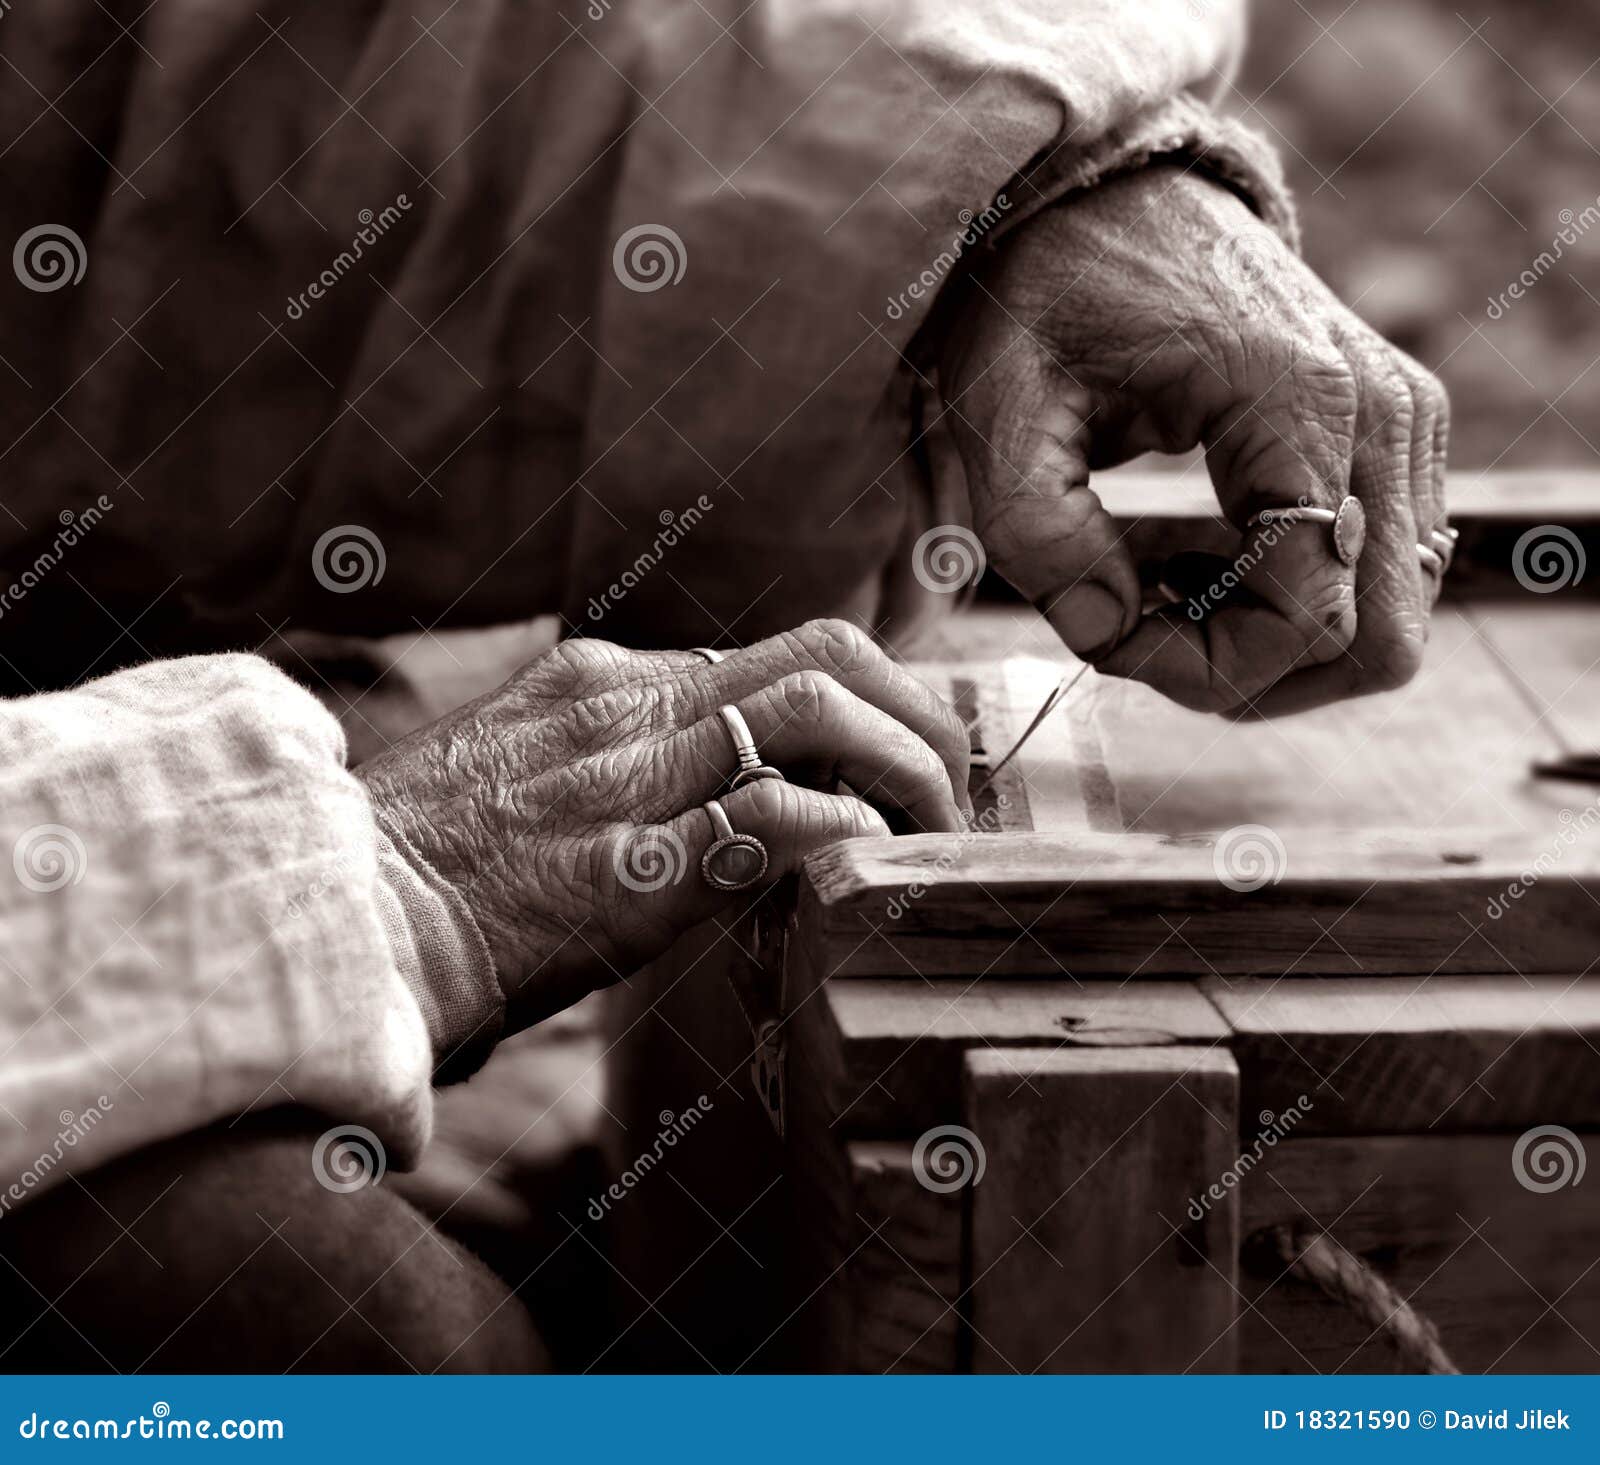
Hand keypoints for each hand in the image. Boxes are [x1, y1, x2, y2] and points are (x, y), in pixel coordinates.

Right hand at [357, 620, 967, 1027]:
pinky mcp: (626, 867)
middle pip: (825, 655)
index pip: (780, 653)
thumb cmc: (432, 865)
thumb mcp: (532, 769)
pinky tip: (864, 867)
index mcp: (607, 680)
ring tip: (932, 829)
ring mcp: (626, 778)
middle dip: (918, 710)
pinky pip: (771, 820)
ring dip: (905, 766)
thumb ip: (626, 757)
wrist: (339, 923)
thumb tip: (726, 785)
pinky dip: (843, 833)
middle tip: (952, 784)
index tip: (909, 751)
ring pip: (815, 711)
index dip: (873, 698)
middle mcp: (626, 705)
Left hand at [938, 164, 1448, 715]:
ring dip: (1267, 635)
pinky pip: (1374, 566)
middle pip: (1379, 639)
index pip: (1308, 618)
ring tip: (1157, 580)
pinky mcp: (1391, 428)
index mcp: (1298, 402)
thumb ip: (1039, 538)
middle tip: (1142, 627)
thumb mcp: (999, 412)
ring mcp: (1401, 418)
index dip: (1204, 666)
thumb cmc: (1044, 292)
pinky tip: (1195, 555)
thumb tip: (1109, 633)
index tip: (1107, 635)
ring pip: (1387, 615)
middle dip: (1252, 671)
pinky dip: (1287, 593)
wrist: (1103, 192)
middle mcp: (1380, 411)